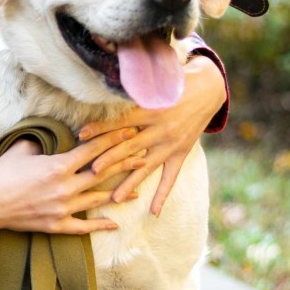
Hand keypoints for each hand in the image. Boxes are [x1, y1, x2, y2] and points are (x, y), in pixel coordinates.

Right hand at [0, 127, 142, 249]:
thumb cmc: (1, 174)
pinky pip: (83, 227)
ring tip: (138, 188)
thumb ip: (41, 141)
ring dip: (119, 193)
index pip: (93, 150)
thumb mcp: (21, 150)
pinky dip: (100, 225)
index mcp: (58, 166)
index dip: (113, 139)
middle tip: (144, 155)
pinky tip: (115, 224)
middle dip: (125, 163)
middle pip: (103, 173)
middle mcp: (65, 187)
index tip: (129, 131)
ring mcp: (62, 209)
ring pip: (98, 200)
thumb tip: (50, 134)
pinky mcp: (56, 225)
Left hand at [78, 55, 226, 216]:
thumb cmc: (174, 82)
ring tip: (115, 199)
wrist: (208, 88)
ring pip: (146, 166)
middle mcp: (160, 129)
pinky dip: (163, 194)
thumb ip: (131, 87)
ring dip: (130, 183)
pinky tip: (154, 211)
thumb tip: (104, 77)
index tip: (81, 134)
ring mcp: (171, 144)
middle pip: (130, 146)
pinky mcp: (180, 153)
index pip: (121, 122)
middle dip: (110, 159)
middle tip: (91, 172)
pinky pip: (170, 177)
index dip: (101, 127)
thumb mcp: (155, 83)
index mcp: (151, 110)